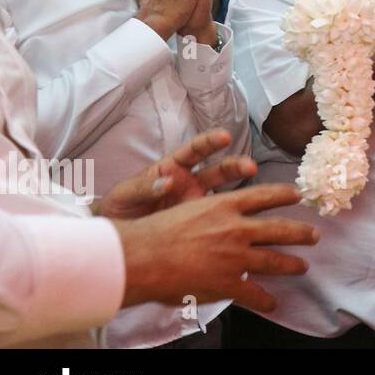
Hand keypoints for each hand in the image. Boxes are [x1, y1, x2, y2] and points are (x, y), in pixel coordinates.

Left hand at [96, 129, 255, 219]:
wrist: (116, 238)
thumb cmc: (119, 208)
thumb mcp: (125, 194)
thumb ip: (144, 186)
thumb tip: (166, 182)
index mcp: (172, 167)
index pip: (195, 150)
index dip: (210, 142)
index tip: (225, 136)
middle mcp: (190, 183)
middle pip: (219, 170)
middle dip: (236, 166)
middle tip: (250, 167)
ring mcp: (196, 204)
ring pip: (225, 195)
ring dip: (241, 194)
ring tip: (258, 197)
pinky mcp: (199, 225)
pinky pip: (218, 221)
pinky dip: (231, 220)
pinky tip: (243, 223)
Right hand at [113, 183, 318, 312]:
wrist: (140, 256)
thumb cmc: (155, 231)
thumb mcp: (189, 208)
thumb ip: (212, 213)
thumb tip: (224, 216)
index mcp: (226, 205)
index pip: (264, 196)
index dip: (284, 195)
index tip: (297, 195)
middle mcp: (236, 228)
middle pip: (279, 228)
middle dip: (300, 232)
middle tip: (314, 235)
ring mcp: (235, 256)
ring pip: (273, 259)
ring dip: (291, 264)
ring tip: (302, 266)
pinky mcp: (228, 282)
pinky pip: (253, 293)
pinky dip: (265, 300)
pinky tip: (273, 303)